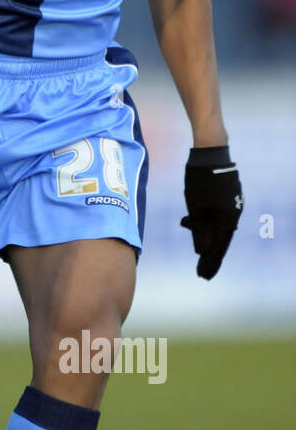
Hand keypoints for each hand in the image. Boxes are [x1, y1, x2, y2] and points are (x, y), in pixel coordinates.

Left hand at [180, 146, 242, 278]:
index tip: (202, 277)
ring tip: (200, 255)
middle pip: (221, 241)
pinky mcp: (229, 197)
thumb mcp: (196, 208)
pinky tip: (198, 227)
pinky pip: (219, 218)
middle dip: (210, 257)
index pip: (217, 248)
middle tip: (202, 273)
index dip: (209, 263)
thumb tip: (201, 252)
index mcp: (226, 220)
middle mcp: (233, 215)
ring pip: (220, 229)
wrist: (211, 153)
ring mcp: (233, 205)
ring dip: (210, 241)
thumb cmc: (200, 181)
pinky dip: (210, 227)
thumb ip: (200, 231)